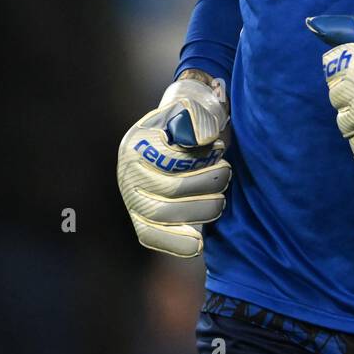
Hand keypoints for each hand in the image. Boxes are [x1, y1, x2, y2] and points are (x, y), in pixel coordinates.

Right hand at [117, 75, 230, 256]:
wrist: (181, 137)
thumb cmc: (190, 124)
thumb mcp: (194, 109)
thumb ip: (198, 118)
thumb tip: (203, 138)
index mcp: (137, 142)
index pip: (169, 160)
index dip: (199, 159)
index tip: (218, 149)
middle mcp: (128, 172)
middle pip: (169, 189)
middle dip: (207, 183)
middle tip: (226, 172)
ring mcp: (132, 198)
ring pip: (163, 216)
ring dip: (201, 210)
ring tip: (220, 199)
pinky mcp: (141, 220)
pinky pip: (151, 237)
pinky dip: (175, 244)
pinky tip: (199, 243)